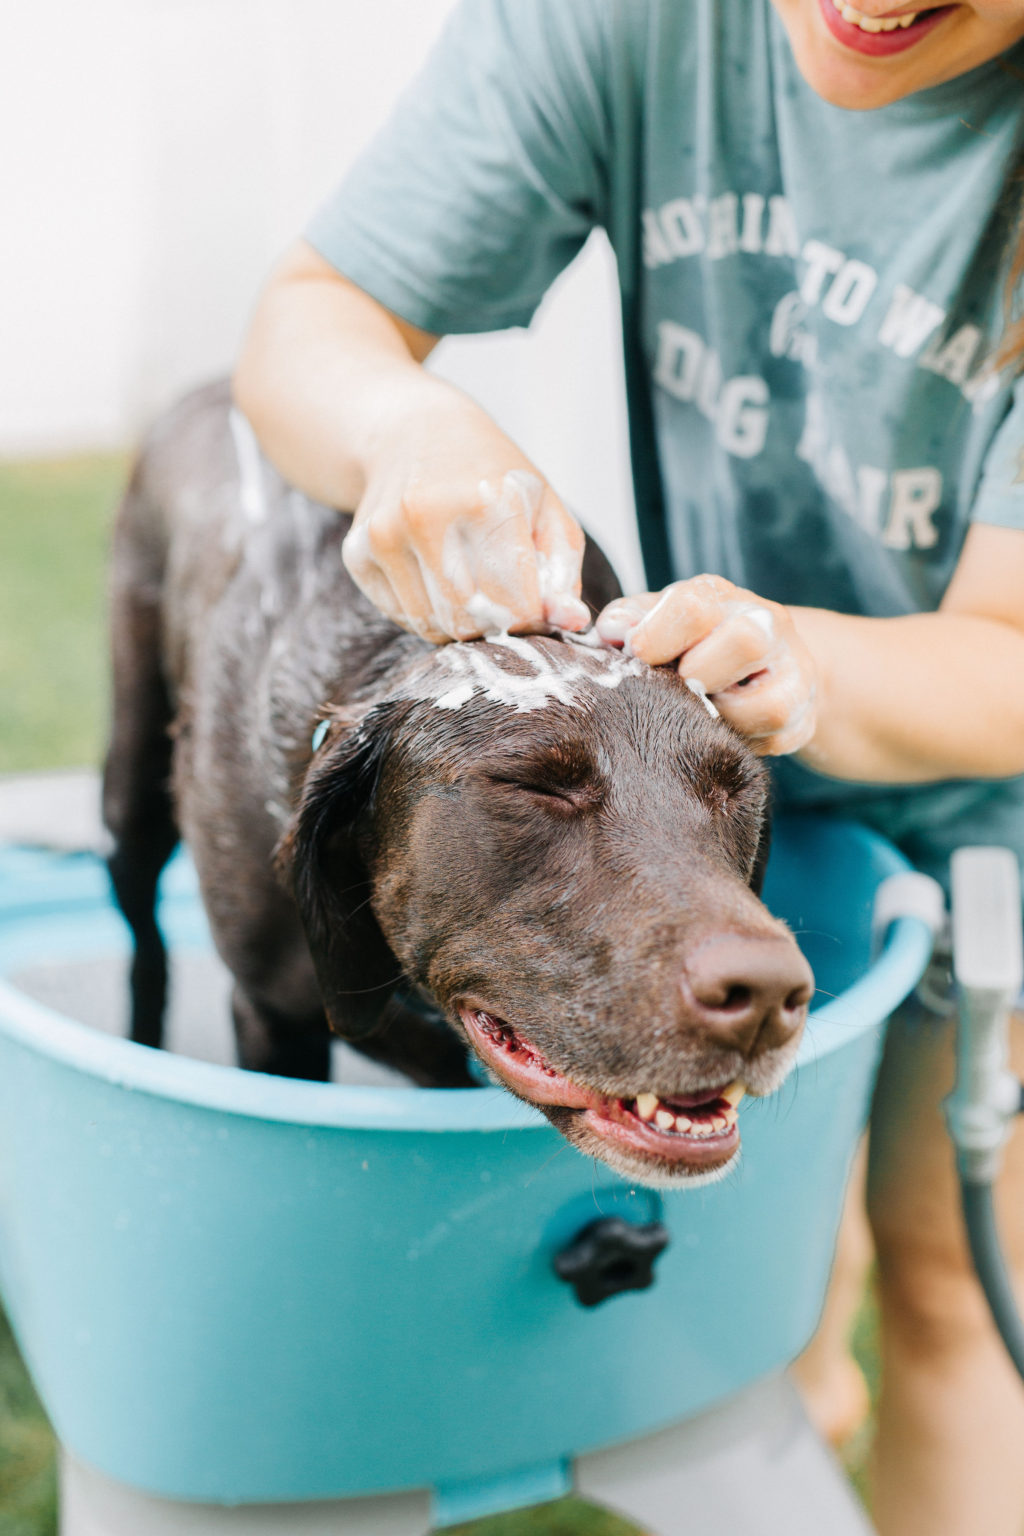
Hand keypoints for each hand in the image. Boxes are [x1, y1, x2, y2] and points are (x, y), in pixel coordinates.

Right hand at [342, 395, 588, 643]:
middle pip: (470, 622)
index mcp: (486, 501)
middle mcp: (427, 516)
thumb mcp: (545, 507)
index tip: (535, 604)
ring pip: (432, 626)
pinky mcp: (357, 553)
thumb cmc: (492, 474)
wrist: (413, 431)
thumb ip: (563, 571)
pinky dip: (427, 612)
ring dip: (459, 622)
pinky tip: (436, 577)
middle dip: (494, 624)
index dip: (532, 617)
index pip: (516, 604)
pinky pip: (402, 617)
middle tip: (503, 600)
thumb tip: (572, 623)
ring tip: (470, 584)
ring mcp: (385, 534)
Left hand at [596, 575, 817, 755]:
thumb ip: (629, 620)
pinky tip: (721, 729)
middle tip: (679, 686)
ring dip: (721, 716)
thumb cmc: (691, 645)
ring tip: (700, 710)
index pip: (693, 606)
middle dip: (698, 675)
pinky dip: (738, 741)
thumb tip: (610, 632)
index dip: (654, 637)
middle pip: (747, 641)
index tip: (634, 656)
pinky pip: (772, 741)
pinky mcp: (803, 719)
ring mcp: (795, 673)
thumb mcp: (656, 620)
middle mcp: (768, 625)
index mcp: (721, 597)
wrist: (761, 667)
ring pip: (768, 705)